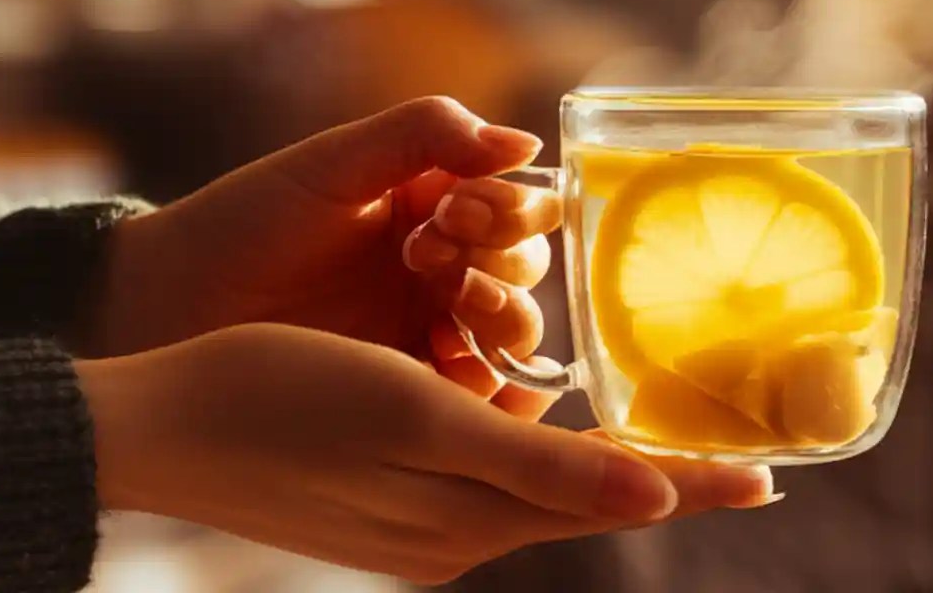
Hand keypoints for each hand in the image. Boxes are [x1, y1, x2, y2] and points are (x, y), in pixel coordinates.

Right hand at [77, 324, 776, 584]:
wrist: (162, 424)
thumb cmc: (283, 400)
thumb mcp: (419, 420)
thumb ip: (538, 466)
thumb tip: (655, 495)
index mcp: (471, 518)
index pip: (609, 497)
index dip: (693, 483)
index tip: (770, 476)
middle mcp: (456, 531)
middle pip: (581, 496)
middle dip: (654, 470)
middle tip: (726, 445)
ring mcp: (419, 521)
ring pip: (533, 482)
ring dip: (591, 455)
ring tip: (650, 423)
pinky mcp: (388, 498)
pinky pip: (483, 471)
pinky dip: (527, 444)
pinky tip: (536, 411)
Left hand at [91, 97, 559, 384]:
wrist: (168, 306)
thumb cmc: (246, 222)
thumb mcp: (335, 162)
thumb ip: (426, 135)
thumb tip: (525, 144)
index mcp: (432, 206)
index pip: (515, 204)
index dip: (504, 207)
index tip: (451, 209)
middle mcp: (443, 268)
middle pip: (526, 266)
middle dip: (500, 259)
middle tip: (430, 256)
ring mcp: (430, 331)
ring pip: (516, 329)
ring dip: (505, 316)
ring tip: (454, 312)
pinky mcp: (413, 391)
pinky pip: (481, 394)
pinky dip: (492, 386)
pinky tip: (459, 370)